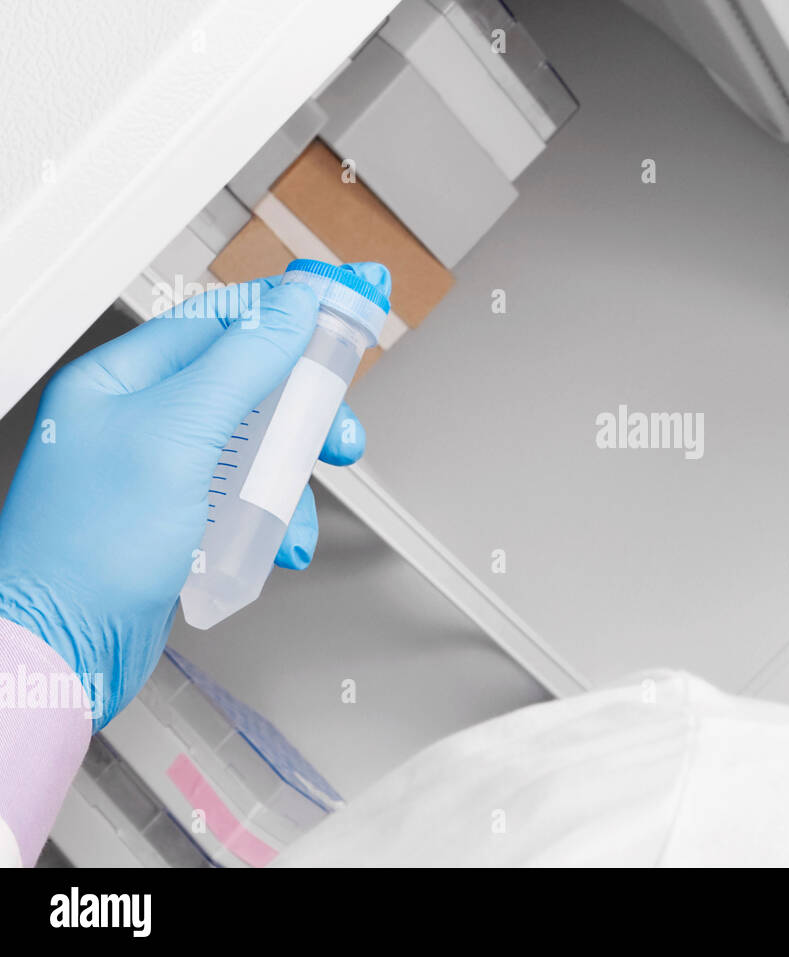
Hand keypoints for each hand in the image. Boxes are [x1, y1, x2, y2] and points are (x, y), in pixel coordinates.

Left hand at [0, 262, 388, 729]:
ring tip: (294, 510)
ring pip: (256, 447)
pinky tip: (274, 542)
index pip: (222, 319)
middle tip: (336, 432)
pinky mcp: (178, 519)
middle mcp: (139, 419)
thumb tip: (292, 305)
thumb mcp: (177, 435)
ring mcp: (159, 471)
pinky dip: (271, 520)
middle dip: (302, 411)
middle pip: (250, 386)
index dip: (290, 312)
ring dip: (290, 477)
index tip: (345, 304)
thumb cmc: (86, 550)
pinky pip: (245, 499)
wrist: (58, 654)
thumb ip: (242, 362)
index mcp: (122, 379)